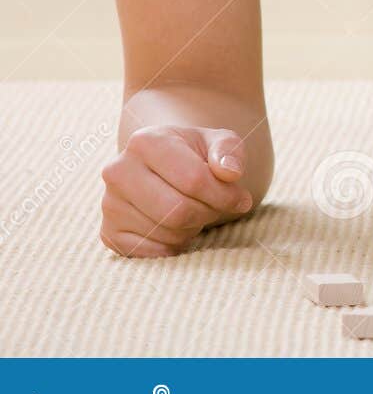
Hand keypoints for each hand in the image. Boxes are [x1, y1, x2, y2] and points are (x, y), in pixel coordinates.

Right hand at [99, 125, 254, 257]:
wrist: (163, 168)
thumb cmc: (196, 155)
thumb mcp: (219, 142)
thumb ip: (229, 152)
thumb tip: (230, 173)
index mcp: (146, 141)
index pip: (193, 180)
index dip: (225, 195)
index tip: (242, 199)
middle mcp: (118, 171)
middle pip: (178, 210)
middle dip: (209, 213)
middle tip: (220, 207)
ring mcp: (109, 204)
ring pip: (167, 232)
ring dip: (194, 227)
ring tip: (197, 210)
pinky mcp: (109, 233)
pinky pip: (153, 252)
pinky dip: (175, 244)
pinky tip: (179, 226)